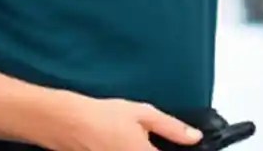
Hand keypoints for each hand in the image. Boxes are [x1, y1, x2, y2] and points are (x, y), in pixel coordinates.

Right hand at [49, 96, 201, 150]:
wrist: (68, 123)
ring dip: (142, 149)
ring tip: (130, 139)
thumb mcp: (143, 114)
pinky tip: (123, 144)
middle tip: (146, 140)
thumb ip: (172, 128)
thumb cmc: (104, 116)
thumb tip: (195, 137)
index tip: (177, 146)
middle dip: (155, 149)